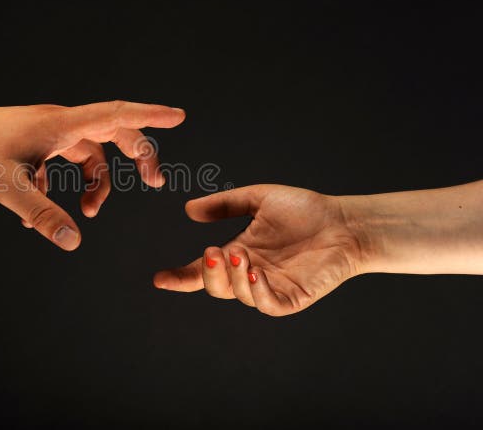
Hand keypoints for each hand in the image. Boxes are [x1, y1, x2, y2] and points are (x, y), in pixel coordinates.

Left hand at [0, 101, 185, 250]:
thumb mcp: (9, 189)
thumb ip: (43, 215)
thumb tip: (74, 241)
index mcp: (60, 124)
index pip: (116, 114)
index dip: (150, 115)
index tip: (178, 116)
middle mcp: (58, 123)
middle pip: (113, 132)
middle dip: (137, 156)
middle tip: (155, 182)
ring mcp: (46, 132)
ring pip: (88, 152)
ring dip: (96, 182)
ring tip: (87, 213)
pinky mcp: (33, 142)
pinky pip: (62, 162)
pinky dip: (61, 187)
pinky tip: (37, 216)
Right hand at [153, 185, 364, 315]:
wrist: (344, 221)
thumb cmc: (305, 210)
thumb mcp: (258, 199)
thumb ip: (225, 205)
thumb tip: (189, 209)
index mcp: (238, 252)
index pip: (202, 269)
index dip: (181, 277)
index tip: (160, 279)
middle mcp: (250, 273)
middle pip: (216, 286)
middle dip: (207, 274)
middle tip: (212, 251)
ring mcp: (270, 287)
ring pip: (238, 295)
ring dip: (232, 277)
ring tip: (238, 254)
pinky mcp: (293, 297)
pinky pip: (269, 305)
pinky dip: (257, 293)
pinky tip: (255, 272)